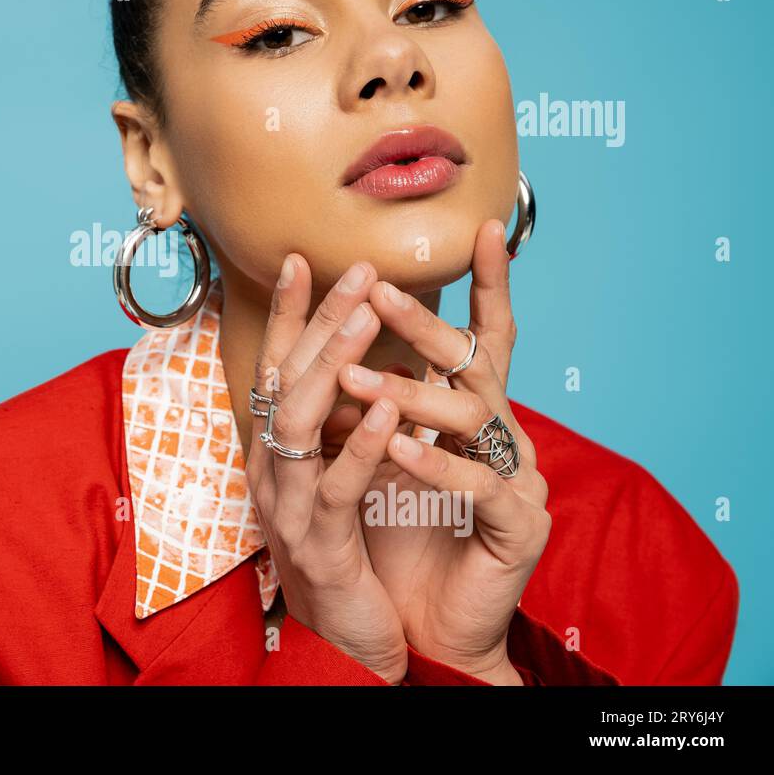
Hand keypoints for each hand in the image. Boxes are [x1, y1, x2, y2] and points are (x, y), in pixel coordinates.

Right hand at [247, 253, 409, 683]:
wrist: (344, 640)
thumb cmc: (345, 552)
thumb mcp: (336, 477)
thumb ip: (338, 427)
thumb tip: (359, 366)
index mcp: (275, 451)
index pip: (276, 367)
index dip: (287, 313)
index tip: (302, 259)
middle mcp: (271, 469)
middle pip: (287, 379)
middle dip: (319, 320)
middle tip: (355, 269)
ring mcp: (287, 504)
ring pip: (301, 420)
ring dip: (335, 364)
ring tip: (367, 316)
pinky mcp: (318, 542)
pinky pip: (338, 484)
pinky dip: (364, 443)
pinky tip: (392, 408)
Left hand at [337, 219, 549, 684]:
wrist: (425, 623)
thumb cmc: (400, 532)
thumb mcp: (375, 455)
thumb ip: (369, 404)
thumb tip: (329, 342)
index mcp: (475, 415)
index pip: (482, 338)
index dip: (488, 284)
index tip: (481, 227)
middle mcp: (505, 435)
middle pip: (475, 362)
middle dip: (427, 325)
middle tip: (380, 291)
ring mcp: (520, 477)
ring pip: (474, 416)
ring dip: (412, 394)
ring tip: (360, 380)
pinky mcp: (520, 525)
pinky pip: (480, 483)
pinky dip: (436, 463)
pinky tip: (399, 448)